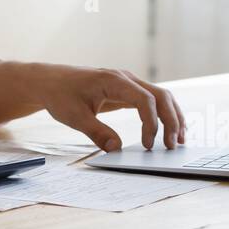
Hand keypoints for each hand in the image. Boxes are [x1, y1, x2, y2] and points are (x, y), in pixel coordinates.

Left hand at [29, 65, 185, 152]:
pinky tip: (168, 130)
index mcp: (114, 81)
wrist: (50, 82)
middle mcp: (125, 78)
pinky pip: (151, 100)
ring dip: (172, 116)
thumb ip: (97, 133)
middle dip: (171, 120)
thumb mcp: (74, 117)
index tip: (148, 145)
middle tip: (172, 146)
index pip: (144, 99)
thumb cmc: (60, 95)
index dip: (151, 123)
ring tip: (178, 140)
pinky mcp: (126, 91)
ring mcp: (128, 83)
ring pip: (160, 96)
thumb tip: (116, 149)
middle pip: (160, 96)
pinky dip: (163, 114)